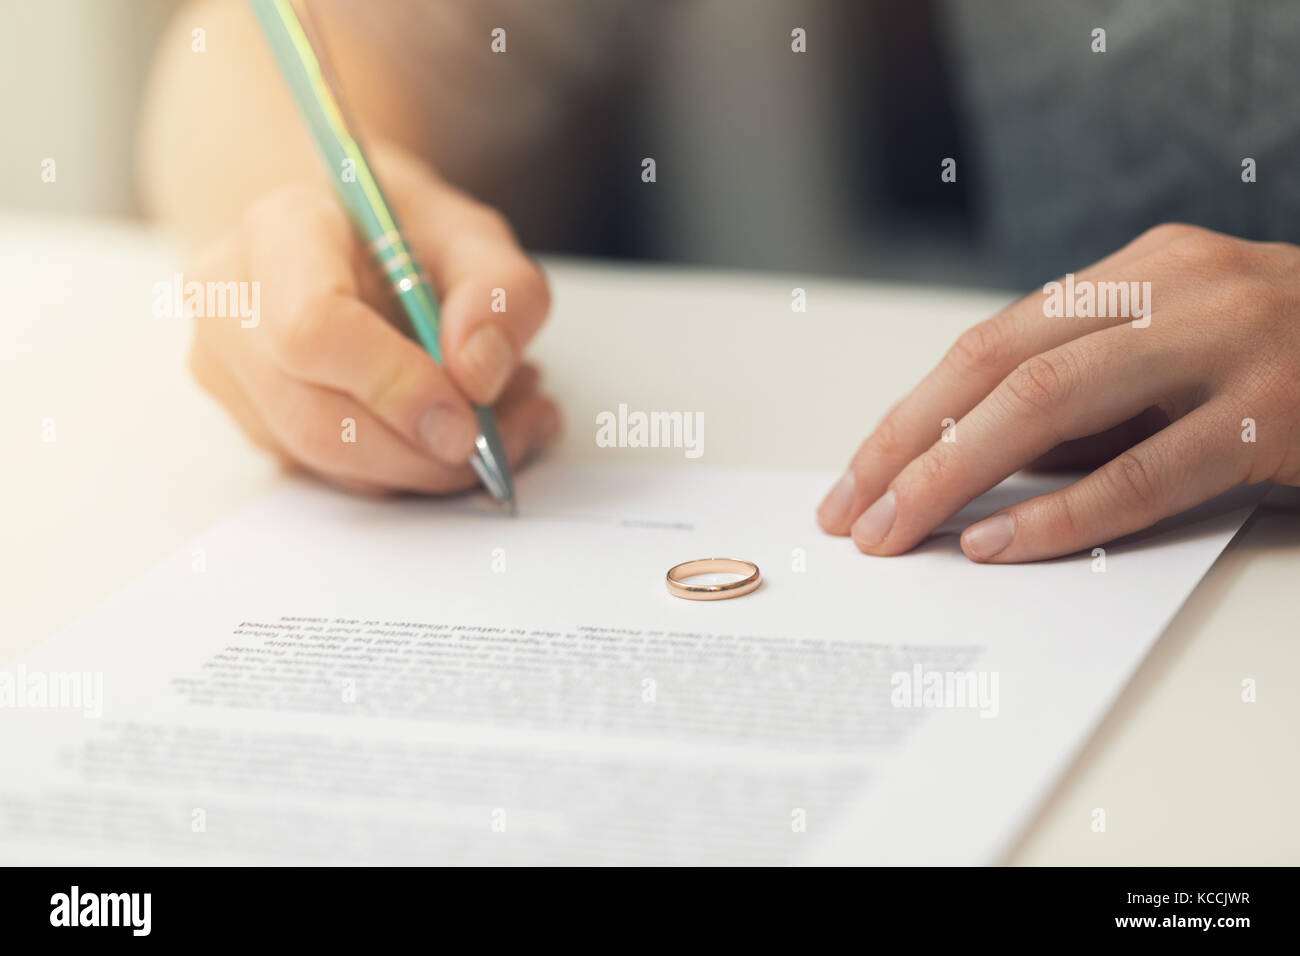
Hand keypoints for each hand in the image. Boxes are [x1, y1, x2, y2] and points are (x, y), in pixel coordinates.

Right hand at [187, 146, 559, 493]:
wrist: (348, 244)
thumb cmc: (407, 236)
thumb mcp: (476, 237)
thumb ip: (499, 294)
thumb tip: (478, 374)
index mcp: (281, 232)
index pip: (312, 328)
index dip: (396, 387)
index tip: (468, 418)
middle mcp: (232, 304)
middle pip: (317, 418)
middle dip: (423, 452)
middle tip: (503, 439)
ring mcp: (231, 374)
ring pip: (328, 461)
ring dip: (426, 468)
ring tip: (498, 428)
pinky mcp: (256, 426)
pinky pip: (334, 475)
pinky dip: (409, 472)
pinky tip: (458, 434)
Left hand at [817, 223, 1299, 561]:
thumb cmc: (1277, 363)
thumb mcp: (1170, 358)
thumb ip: (1082, 401)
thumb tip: (963, 470)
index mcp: (1135, 271)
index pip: (987, 343)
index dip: (908, 415)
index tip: (853, 479)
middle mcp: (1173, 290)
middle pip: (997, 369)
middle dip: (908, 448)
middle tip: (853, 518)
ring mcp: (1228, 345)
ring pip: (1050, 407)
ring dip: (955, 478)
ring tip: (897, 533)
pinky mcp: (1276, 415)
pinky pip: (1144, 473)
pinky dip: (1061, 516)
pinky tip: (999, 546)